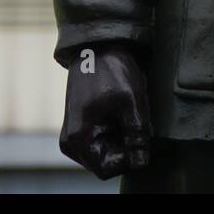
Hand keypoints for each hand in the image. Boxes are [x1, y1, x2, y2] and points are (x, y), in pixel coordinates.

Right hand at [60, 41, 151, 179]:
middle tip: (138, 121)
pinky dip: (116, 131)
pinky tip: (122, 111)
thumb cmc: (112, 69)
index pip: (107, 169)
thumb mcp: (131, 101)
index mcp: (78, 138)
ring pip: (106, 151)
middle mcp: (71, 142)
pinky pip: (102, 140)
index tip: (143, 138)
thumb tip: (141, 162)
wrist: (97, 44)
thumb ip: (137, 134)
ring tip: (129, 112)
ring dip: (122, 138)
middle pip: (106, 162)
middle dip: (126, 146)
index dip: (129, 158)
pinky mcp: (80, 128)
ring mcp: (73, 136)